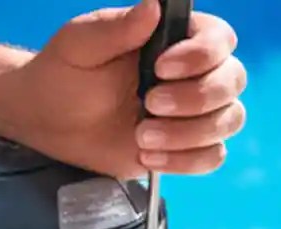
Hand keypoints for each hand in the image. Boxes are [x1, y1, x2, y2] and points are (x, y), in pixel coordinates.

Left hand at [8, 0, 246, 176]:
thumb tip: (153, 7)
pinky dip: (186, 160)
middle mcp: (195, 73)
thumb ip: (117, 27)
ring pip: (228, 120)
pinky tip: (149, 156)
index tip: (161, 67)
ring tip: (142, 137)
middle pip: (233, 81)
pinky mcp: (186, 147)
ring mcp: (194, 113)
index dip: (201, 55)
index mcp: (176, 38)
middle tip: (149, 104)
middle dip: (196, 98)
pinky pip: (213, 156)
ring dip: (190, 133)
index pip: (220, 38)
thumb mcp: (81, 44)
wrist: (48, 119)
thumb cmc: (64, 72)